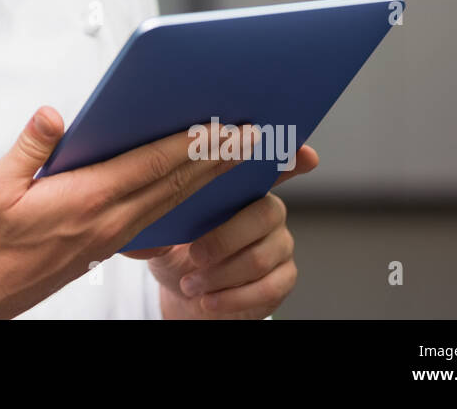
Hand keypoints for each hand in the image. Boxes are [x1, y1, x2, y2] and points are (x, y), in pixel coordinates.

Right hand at [0, 108, 257, 318]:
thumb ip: (30, 147)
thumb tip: (54, 117)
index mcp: (85, 200)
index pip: (151, 165)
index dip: (190, 143)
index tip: (221, 126)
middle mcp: (106, 221)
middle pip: (172, 184)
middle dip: (214, 158)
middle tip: (250, 136)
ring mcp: (108, 239)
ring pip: (168, 204)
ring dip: (203, 180)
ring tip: (232, 158)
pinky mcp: (103, 249)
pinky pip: (152, 221)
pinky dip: (177, 202)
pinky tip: (187, 193)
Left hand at [122, 144, 318, 318]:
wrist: (185, 290)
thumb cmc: (176, 249)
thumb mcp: (164, 229)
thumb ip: (165, 211)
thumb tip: (150, 203)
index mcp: (242, 189)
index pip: (272, 167)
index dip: (293, 159)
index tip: (306, 155)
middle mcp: (268, 211)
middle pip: (264, 215)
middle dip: (225, 238)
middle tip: (194, 255)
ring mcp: (280, 244)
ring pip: (260, 257)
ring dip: (220, 275)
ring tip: (190, 284)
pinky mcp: (284, 277)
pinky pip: (267, 287)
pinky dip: (233, 298)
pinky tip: (208, 301)